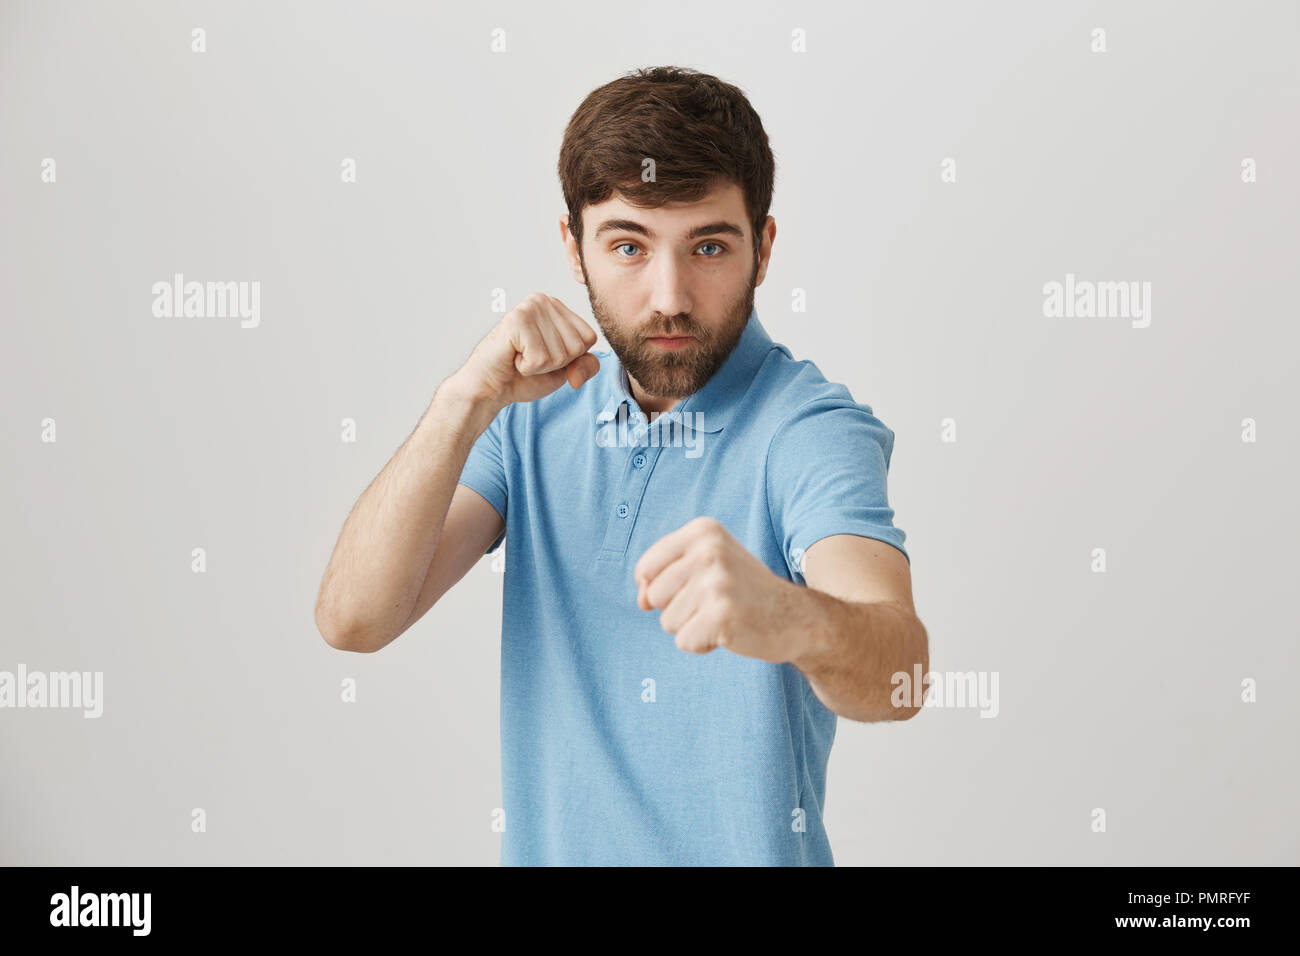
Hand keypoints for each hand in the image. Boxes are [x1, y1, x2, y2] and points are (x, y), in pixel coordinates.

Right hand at [455, 293, 600, 407]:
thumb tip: (578, 371)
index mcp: (558, 307)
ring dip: (540, 366)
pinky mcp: (517, 320)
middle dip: (555, 363)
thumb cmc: (524, 376)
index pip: (589, 338)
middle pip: (577, 346)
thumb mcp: (565, 370)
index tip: (544, 357)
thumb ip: (586, 365)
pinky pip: (541, 358)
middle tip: (529, 358)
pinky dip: (528, 367)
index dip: (570, 359)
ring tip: (520, 357)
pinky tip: (513, 357)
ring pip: (560, 353)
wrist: (490, 387)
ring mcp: (531, 308)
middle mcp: (545, 301)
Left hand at [634, 516, 808, 661]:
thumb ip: (665, 575)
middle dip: (678, 609)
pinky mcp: (721, 615)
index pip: (645, 569)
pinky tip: (730, 631)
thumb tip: (641, 599)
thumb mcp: (707, 564)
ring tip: (724, 615)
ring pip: (667, 622)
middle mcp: (708, 550)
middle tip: (716, 603)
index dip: (657, 589)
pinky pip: (685, 642)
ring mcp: (716, 582)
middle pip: (653, 597)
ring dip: (692, 627)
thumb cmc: (744, 592)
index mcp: (702, 530)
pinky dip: (703, 645)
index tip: (690, 590)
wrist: (797, 617)